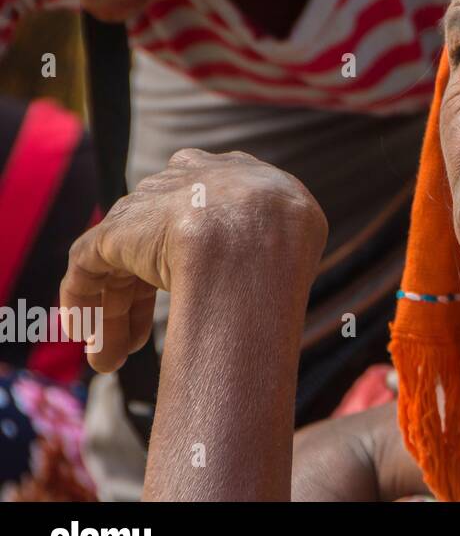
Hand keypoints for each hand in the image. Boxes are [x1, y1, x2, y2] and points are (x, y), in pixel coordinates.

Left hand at [60, 148, 326, 373]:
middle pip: (154, 244)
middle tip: (139, 343)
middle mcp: (180, 184)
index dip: (190, 258)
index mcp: (224, 175)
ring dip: (116, 316)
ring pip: (122, 266)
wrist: (254, 228)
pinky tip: (87, 338)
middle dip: (143, 298)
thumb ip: (274, 235)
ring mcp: (146, 207)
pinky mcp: (114, 233)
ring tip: (111, 361)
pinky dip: (85, 305)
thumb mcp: (298, 221)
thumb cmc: (286, 232)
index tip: (193, 294)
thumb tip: (274, 275)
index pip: (196, 213)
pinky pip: (89, 270)